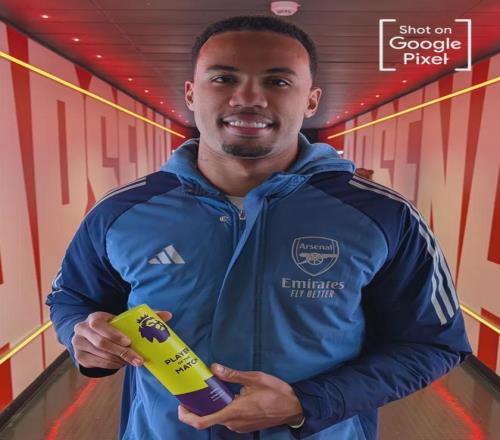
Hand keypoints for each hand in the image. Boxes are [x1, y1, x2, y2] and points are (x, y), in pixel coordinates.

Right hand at [71, 310, 171, 369]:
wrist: (91, 334)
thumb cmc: (114, 325)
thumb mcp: (124, 319)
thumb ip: (145, 317)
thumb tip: (169, 315)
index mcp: (94, 318)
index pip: (100, 325)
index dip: (113, 334)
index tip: (129, 341)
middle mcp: (82, 330)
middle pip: (101, 344)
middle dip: (121, 352)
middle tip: (138, 359)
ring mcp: (79, 345)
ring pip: (100, 356)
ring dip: (119, 360)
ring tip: (133, 362)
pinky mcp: (80, 358)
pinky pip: (98, 364)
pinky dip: (112, 365)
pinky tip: (122, 364)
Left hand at [178, 364, 303, 432]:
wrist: (294, 408)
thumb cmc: (275, 392)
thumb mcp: (254, 378)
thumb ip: (232, 375)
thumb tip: (213, 368)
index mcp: (233, 412)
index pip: (203, 422)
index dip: (188, 417)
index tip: (181, 407)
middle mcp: (233, 423)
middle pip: (209, 419)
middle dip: (200, 407)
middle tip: (195, 391)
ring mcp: (239, 427)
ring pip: (219, 418)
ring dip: (213, 407)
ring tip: (211, 390)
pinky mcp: (245, 426)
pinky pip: (229, 419)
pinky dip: (223, 409)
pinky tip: (226, 396)